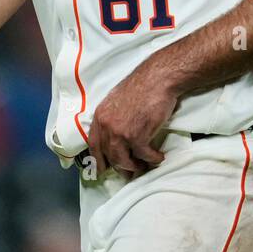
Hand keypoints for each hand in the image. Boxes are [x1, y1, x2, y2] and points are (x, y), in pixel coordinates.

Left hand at [87, 64, 178, 180]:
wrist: (157, 79)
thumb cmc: (142, 87)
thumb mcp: (117, 101)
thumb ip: (112, 118)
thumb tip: (115, 135)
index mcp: (100, 116)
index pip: (93, 145)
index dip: (97, 160)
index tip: (101, 170)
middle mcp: (106, 126)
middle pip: (110, 156)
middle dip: (121, 167)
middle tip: (131, 172)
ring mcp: (120, 133)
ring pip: (124, 161)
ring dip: (136, 166)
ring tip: (145, 165)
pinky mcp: (137, 137)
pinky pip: (144, 156)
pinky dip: (153, 158)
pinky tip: (159, 156)